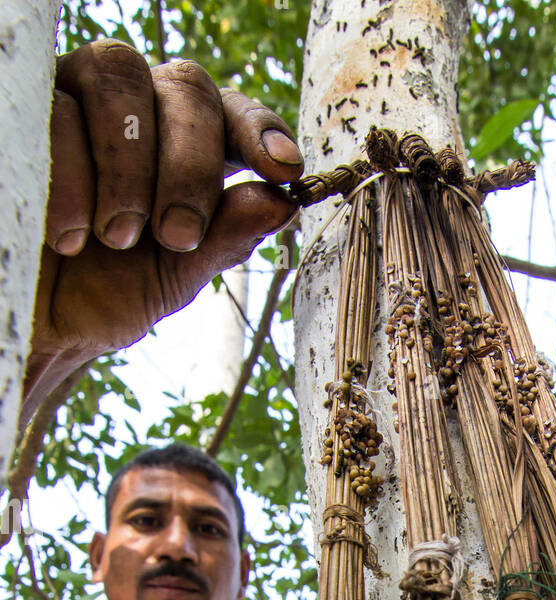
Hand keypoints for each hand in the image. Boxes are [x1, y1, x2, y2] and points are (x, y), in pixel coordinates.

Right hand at [22, 41, 302, 421]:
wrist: (37, 321)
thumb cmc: (106, 294)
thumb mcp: (173, 277)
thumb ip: (224, 239)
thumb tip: (281, 201)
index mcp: (188, 146)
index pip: (232, 112)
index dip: (260, 130)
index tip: (282, 168)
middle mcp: (141, 108)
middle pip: (185, 85)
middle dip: (190, 164)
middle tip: (176, 234)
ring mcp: (82, 97)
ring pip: (119, 78)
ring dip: (127, 168)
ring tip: (113, 238)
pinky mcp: (30, 106)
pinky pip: (57, 108)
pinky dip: (70, 178)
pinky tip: (68, 234)